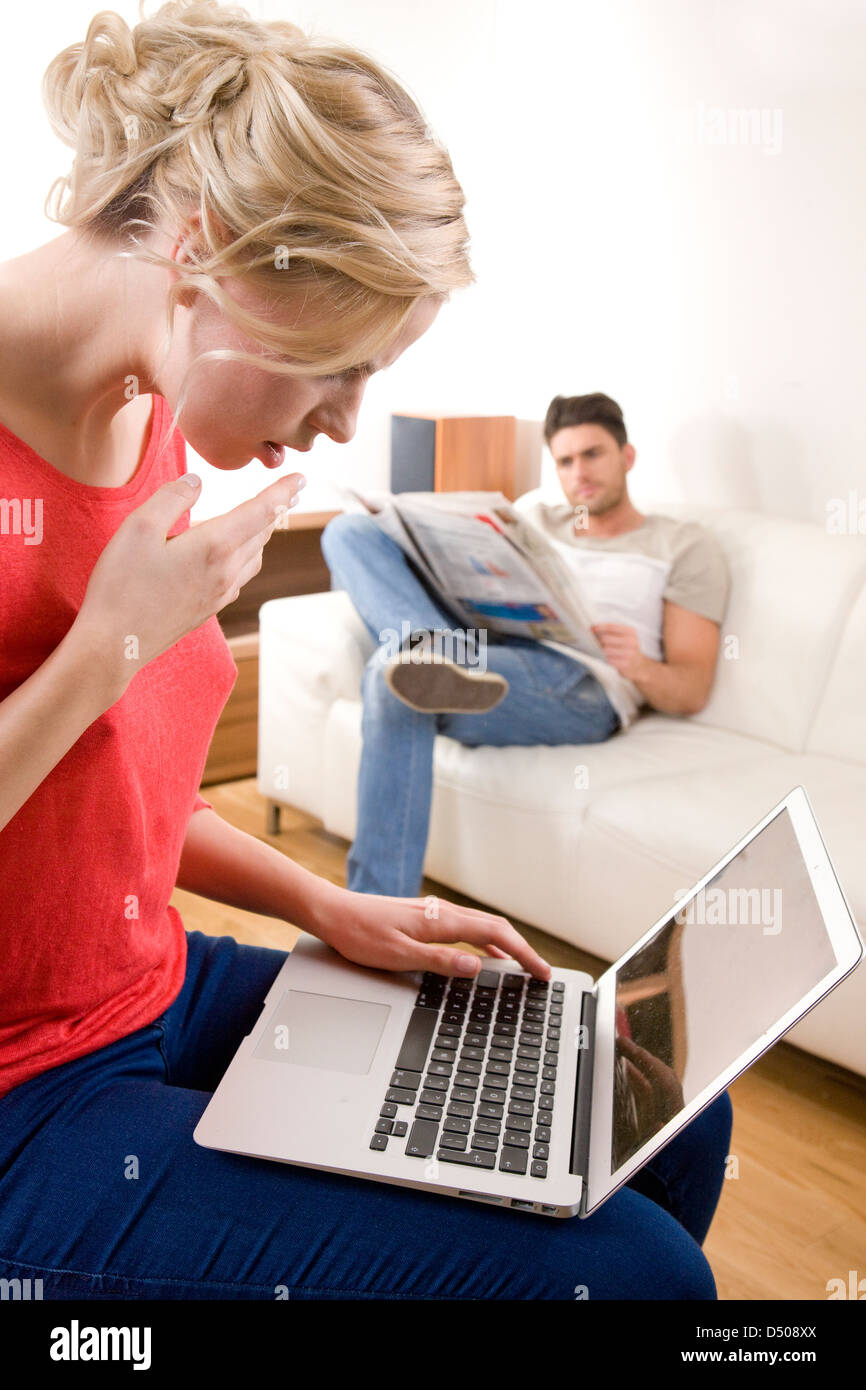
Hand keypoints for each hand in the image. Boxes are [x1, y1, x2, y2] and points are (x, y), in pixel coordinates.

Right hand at [72, 471, 305, 693]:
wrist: (116, 645)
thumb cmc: (122, 585)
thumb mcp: (139, 528)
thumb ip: (172, 498)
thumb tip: (197, 482)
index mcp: (214, 546)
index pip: (261, 511)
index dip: (283, 491)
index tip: (302, 478)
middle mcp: (226, 571)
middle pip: (262, 533)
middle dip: (275, 508)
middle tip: (290, 492)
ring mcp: (220, 593)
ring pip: (254, 556)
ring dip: (261, 533)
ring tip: (263, 518)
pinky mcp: (209, 608)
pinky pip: (240, 575)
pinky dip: (247, 556)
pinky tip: (234, 555)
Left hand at [311, 885, 550, 978]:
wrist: (332, 913)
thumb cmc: (360, 934)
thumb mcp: (400, 956)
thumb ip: (441, 961)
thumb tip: (478, 967)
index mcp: (441, 921)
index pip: (496, 935)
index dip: (524, 954)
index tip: (543, 972)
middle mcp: (442, 912)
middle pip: (495, 928)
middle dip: (522, 949)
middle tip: (541, 972)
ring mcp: (434, 913)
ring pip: (482, 927)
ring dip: (505, 945)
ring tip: (521, 965)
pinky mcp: (425, 917)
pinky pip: (465, 928)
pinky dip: (484, 942)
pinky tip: (483, 956)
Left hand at [590, 622, 646, 680]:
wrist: (639, 665)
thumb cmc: (627, 649)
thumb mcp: (625, 637)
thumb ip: (612, 632)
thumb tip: (593, 629)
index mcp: (631, 632)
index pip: (612, 627)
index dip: (600, 627)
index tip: (592, 628)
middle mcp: (632, 642)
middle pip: (606, 638)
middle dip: (598, 640)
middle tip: (595, 641)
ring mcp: (629, 654)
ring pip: (606, 649)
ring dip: (600, 650)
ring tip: (600, 650)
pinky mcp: (625, 664)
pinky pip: (608, 660)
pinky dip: (605, 658)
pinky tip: (606, 657)